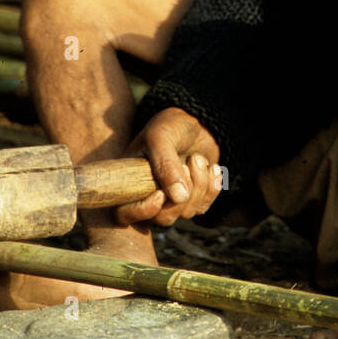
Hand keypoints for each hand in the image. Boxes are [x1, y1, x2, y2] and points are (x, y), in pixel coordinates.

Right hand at [116, 107, 223, 226]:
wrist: (197, 120)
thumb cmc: (170, 125)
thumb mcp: (160, 137)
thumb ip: (165, 165)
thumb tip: (179, 197)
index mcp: (129, 182)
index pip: (124, 214)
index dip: (142, 211)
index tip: (160, 194)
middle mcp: (148, 196)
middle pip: (163, 218)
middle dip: (181, 193)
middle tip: (188, 162)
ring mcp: (171, 200)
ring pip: (186, 213)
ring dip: (199, 185)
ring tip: (197, 158)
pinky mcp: (192, 199)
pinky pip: (203, 207)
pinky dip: (212, 188)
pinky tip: (213, 167)